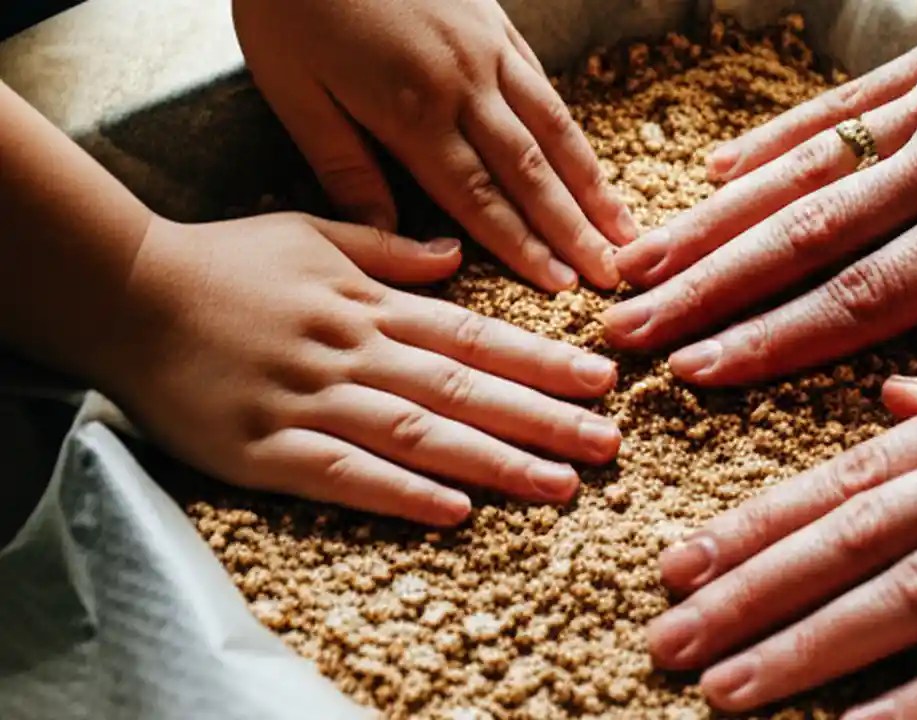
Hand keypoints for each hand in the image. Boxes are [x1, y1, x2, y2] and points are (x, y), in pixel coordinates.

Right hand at [101, 214, 620, 525]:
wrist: (129, 295)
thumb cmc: (227, 263)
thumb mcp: (313, 232)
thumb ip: (389, 249)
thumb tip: (457, 257)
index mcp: (369, 305)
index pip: (473, 336)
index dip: (539, 360)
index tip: (599, 378)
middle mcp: (354, 353)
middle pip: (463, 391)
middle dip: (543, 416)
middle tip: (608, 442)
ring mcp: (311, 402)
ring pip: (418, 436)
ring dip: (494, 461)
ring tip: (559, 483)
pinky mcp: (267, 450)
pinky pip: (343, 476)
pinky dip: (399, 493)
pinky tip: (455, 511)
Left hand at [233, 0, 636, 291]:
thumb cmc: (289, 4)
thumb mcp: (293, 91)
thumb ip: (344, 165)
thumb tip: (386, 235)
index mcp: (411, 111)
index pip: (479, 196)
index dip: (524, 247)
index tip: (562, 286)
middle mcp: (464, 84)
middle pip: (531, 171)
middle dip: (575, 229)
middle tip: (615, 274)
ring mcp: (486, 49)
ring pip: (552, 128)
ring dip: (591, 184)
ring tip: (624, 227)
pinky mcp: (493, 21)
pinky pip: (543, 84)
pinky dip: (571, 129)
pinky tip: (588, 159)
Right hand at [603, 0, 916, 384]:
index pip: (859, 295)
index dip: (769, 337)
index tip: (695, 369)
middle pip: (801, 239)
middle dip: (705, 290)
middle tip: (627, 323)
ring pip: (799, 176)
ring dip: (712, 223)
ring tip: (642, 261)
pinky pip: (834, 107)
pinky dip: (770, 142)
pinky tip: (716, 172)